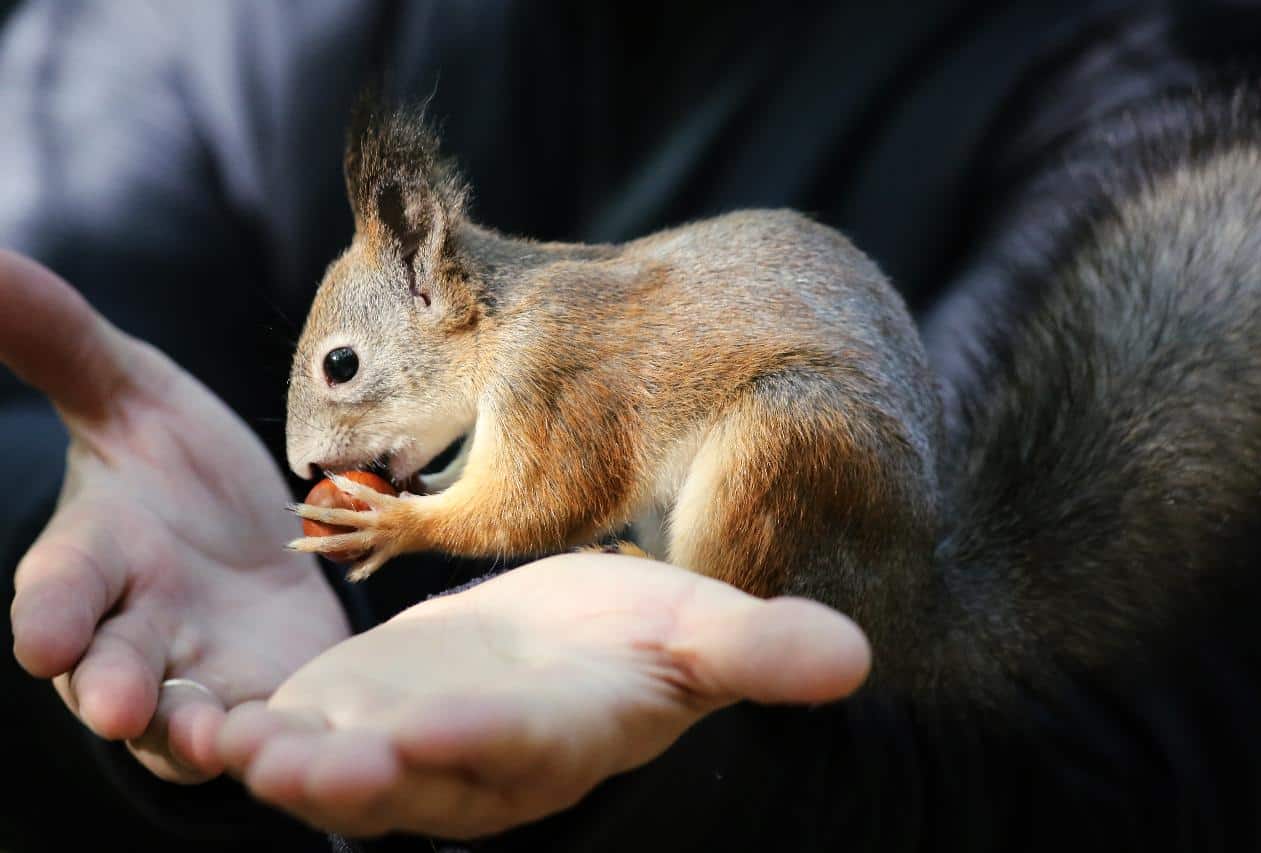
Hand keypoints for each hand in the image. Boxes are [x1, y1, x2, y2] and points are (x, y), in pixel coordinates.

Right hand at [1, 251, 348, 782]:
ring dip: (201, 735)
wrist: (251, 529)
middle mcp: (138, 629)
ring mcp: (204, 675)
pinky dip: (286, 744)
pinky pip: (275, 733)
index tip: (39, 636)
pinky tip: (319, 746)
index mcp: (95, 558)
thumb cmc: (172, 466)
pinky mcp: (274, 697)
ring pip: (190, 723)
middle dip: (116, 686)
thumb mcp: (128, 394)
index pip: (58, 588)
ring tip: (225, 739)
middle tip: (125, 707)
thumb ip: (60, 342)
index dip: (48, 612)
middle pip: (114, 669)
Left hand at [218, 553, 869, 838]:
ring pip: (341, 771)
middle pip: (414, 779)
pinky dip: (250, 729)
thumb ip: (759, 651)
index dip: (481, 744)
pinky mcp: (357, 713)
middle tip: (297, 763)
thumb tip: (855, 659)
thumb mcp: (698, 630)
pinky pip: (299, 733)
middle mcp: (475, 761)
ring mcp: (408, 744)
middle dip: (358, 778)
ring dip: (284, 764)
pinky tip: (196, 708)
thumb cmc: (640, 637)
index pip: (522, 748)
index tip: (432, 732)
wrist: (567, 638)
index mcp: (560, 735)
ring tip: (222, 739)